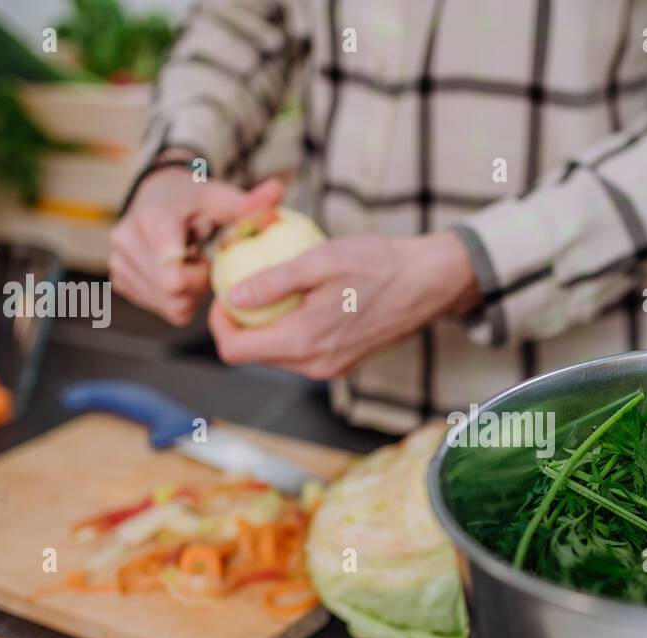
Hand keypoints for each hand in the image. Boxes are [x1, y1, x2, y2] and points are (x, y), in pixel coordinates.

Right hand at [109, 156, 283, 325]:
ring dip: (187, 294)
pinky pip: (157, 307)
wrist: (156, 198)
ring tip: (190, 267)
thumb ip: (249, 204)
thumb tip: (278, 190)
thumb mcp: (221, 198)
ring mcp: (118, 261)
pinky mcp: (118, 279)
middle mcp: (126, 239)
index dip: (199, 277)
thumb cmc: (196, 200)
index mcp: (153, 219)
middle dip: (196, 287)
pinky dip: (174, 298)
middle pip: (173, 294)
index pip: (173, 274)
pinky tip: (178, 275)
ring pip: (166, 304)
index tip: (207, 259)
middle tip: (203, 265)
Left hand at [209, 231, 480, 378]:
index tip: (222, 293)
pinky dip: (290, 329)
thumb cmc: (379, 265)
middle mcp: (315, 365)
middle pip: (253, 356)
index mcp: (303, 342)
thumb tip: (232, 297)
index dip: (217, 324)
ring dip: (265, 326)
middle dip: (239, 324)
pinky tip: (299, 300)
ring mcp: (331, 367)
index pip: (235, 351)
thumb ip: (273, 283)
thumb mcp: (320, 261)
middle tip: (242, 285)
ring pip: (277, 354)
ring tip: (270, 289)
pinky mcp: (344, 362)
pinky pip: (302, 351)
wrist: (429, 282)